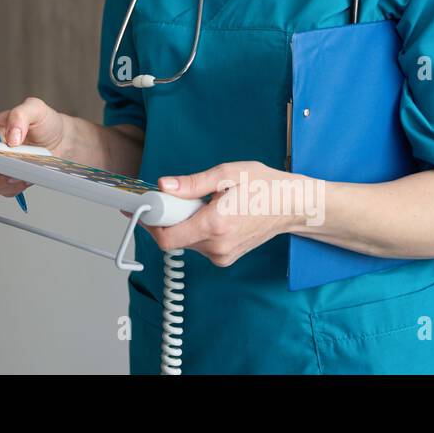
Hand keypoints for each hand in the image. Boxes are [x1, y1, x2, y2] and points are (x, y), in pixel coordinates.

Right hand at [0, 96, 66, 197]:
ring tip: (21, 176)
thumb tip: (11, 137)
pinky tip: (25, 179)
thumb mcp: (35, 109)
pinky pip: (2, 190)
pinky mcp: (6, 177)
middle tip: (7, 175)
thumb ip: (20, 116)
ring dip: (2, 184)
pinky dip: (12, 188)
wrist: (62, 139)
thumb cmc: (45, 122)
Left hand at [127, 161, 302, 266]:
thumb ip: (192, 183)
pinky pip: (198, 245)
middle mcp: (217, 246)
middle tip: (175, 196)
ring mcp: (222, 256)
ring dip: (184, 223)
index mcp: (215, 224)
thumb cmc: (264, 186)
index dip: (149, 223)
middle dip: (168, 217)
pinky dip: (196, 229)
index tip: (141, 207)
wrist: (292, 206)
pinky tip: (211, 214)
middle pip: (173, 238)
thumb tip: (164, 186)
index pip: (166, 237)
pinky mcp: (225, 258)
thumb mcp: (226, 174)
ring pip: (185, 241)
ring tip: (203, 203)